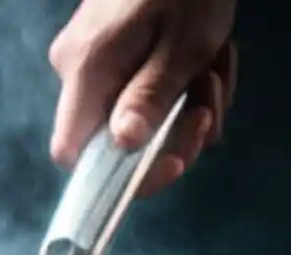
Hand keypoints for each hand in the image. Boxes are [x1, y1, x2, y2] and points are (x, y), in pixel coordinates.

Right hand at [48, 0, 237, 195]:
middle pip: (120, 135)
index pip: (72, 151)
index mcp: (85, 70)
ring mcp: (93, 58)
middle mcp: (77, 69)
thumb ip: (150, 96)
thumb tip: (123, 143)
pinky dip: (183, 80)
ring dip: (191, 101)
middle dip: (177, 128)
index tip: (171, 163)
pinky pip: (145, 85)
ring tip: (218, 65)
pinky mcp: (112, 47)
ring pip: (141, 110)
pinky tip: (209, 56)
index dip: (118, 173)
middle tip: (214, 104)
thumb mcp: (183, 45)